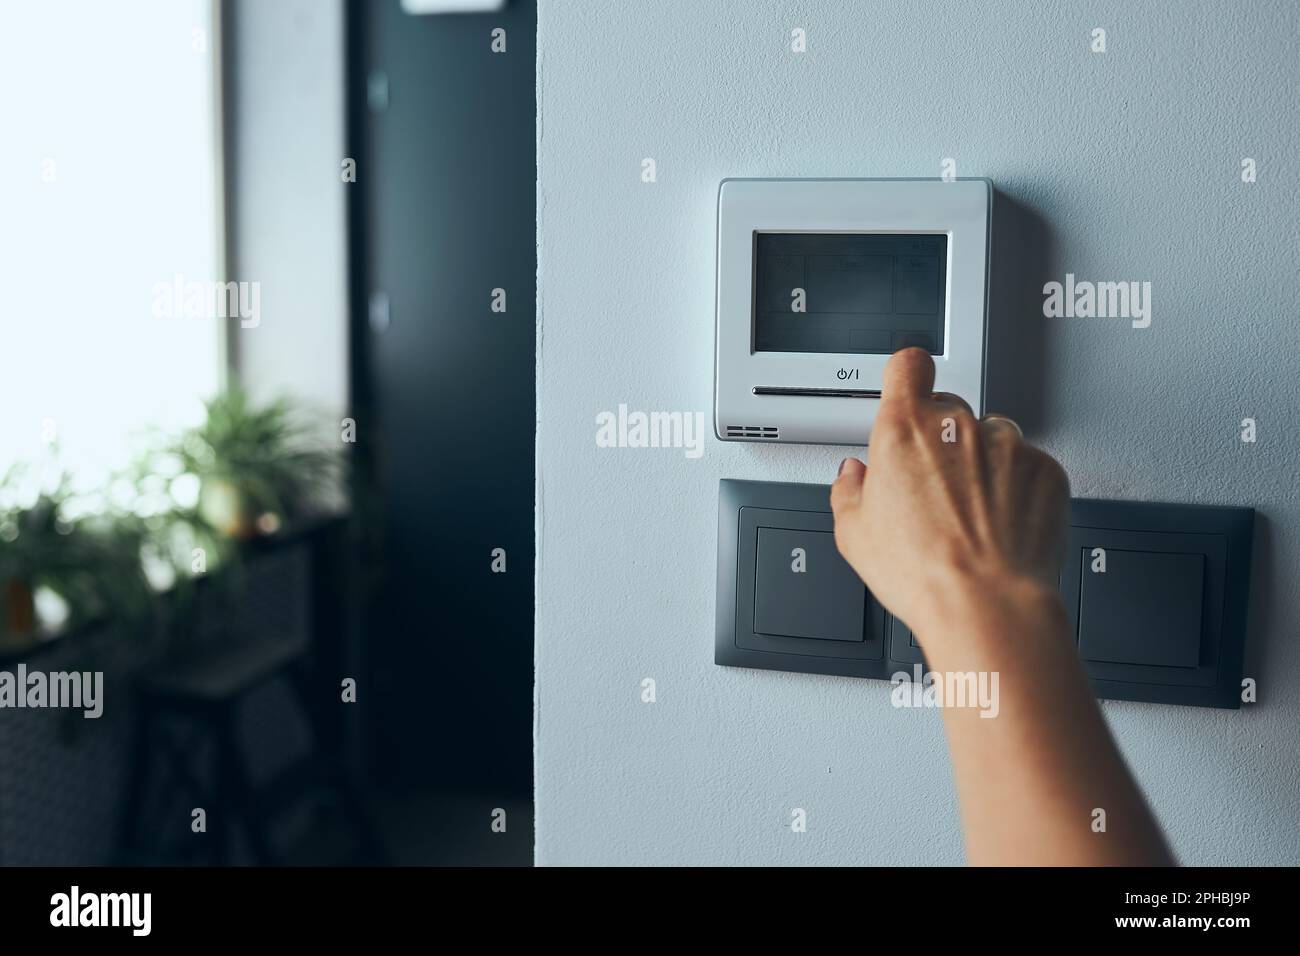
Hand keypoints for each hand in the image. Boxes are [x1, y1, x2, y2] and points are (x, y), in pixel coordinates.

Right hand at [829, 348, 1069, 650]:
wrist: (988, 604)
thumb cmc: (923, 572)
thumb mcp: (854, 535)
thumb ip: (849, 491)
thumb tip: (854, 477)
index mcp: (905, 429)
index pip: (908, 366)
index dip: (906, 376)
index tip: (907, 390)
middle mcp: (959, 426)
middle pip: (949, 408)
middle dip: (941, 438)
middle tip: (934, 485)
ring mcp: (1007, 445)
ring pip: (992, 436)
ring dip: (981, 461)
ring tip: (971, 512)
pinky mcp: (1045, 469)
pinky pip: (1027, 465)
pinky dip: (1017, 487)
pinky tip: (1001, 524)